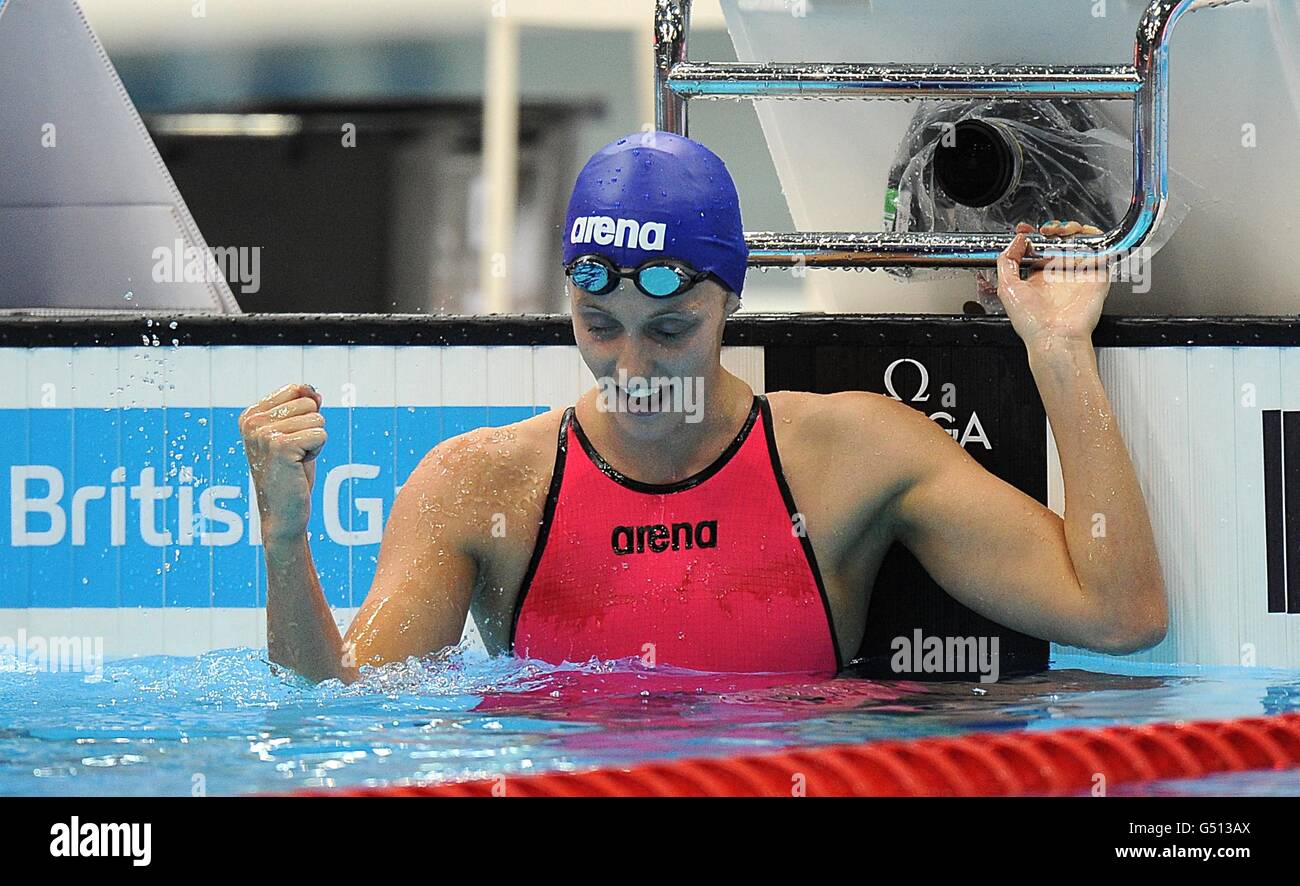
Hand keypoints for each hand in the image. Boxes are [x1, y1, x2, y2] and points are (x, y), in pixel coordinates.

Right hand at [240, 383, 326, 543]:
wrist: (283, 512)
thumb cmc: (291, 473)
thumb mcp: (295, 432)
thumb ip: (303, 406)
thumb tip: (312, 389)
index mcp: (251, 414)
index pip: (297, 390)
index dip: (305, 416)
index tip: (290, 440)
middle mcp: (252, 421)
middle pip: (309, 403)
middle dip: (311, 429)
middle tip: (294, 454)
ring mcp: (263, 433)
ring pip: (318, 419)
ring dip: (314, 443)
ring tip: (295, 461)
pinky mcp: (280, 446)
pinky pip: (321, 434)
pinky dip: (317, 452)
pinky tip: (298, 467)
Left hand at [981, 221, 1110, 347]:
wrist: (1056, 336)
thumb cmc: (1032, 322)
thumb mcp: (1007, 288)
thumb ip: (1006, 261)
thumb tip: (1015, 240)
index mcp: (1038, 277)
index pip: (1039, 248)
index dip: (1033, 236)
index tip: (1026, 230)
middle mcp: (1059, 274)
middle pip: (1060, 240)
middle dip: (1054, 228)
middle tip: (1047, 231)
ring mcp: (1078, 273)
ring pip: (1080, 240)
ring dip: (1072, 229)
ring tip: (1063, 232)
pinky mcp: (1097, 275)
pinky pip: (1101, 250)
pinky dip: (1094, 239)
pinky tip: (1081, 240)